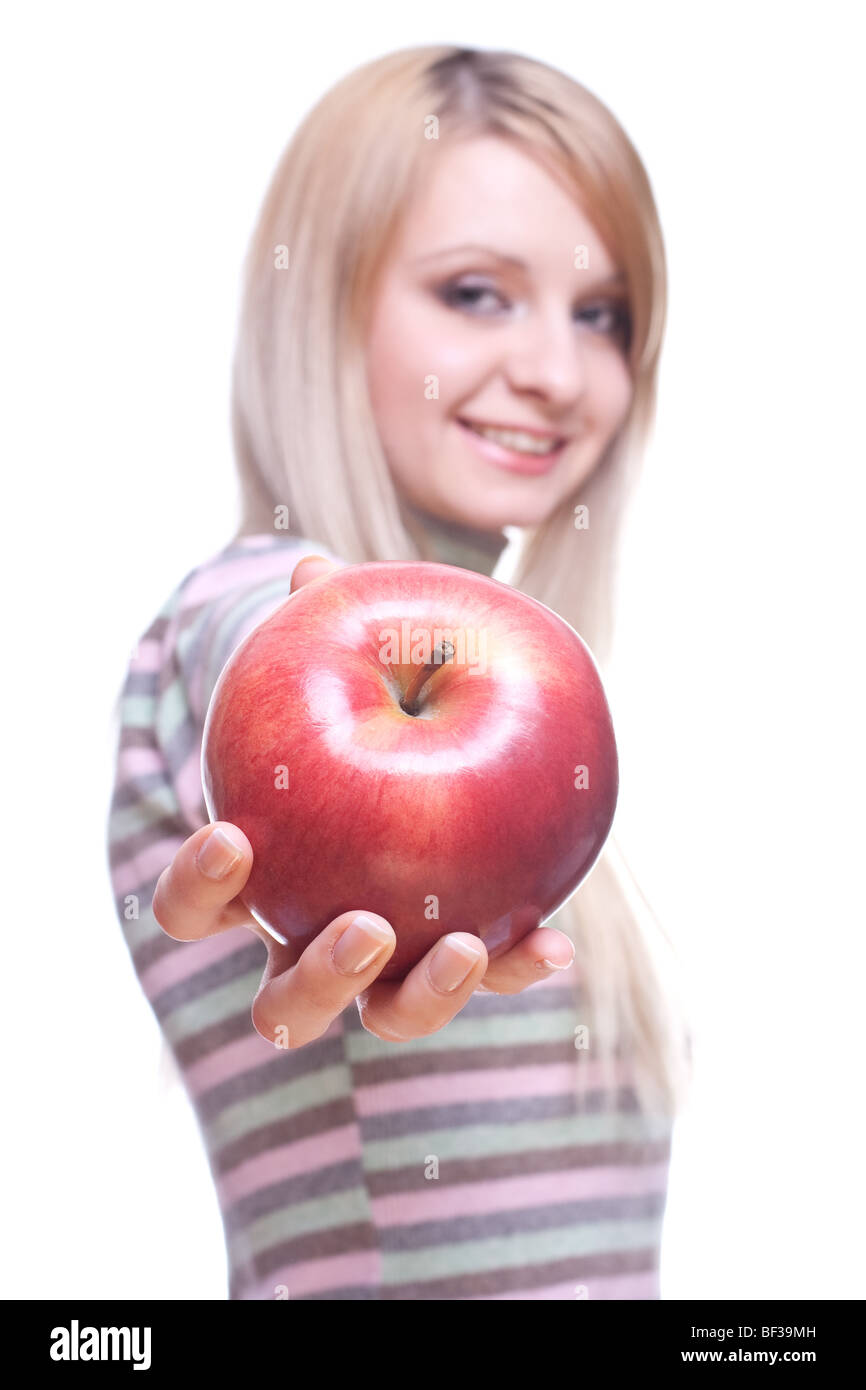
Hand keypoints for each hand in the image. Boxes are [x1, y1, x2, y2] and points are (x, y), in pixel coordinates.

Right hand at [151, 554, 575, 1047]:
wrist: (414, 765)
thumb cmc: (346, 720)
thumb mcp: (331, 675)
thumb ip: (317, 636)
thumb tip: (315, 570)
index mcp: (257, 883)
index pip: (193, 906)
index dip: (200, 884)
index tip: (236, 837)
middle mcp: (307, 943)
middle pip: (284, 1004)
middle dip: (319, 979)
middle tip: (367, 926)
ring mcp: (386, 969)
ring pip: (380, 1019)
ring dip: (419, 997)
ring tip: (464, 944)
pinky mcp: (456, 961)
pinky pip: (486, 977)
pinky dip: (518, 964)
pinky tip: (556, 941)